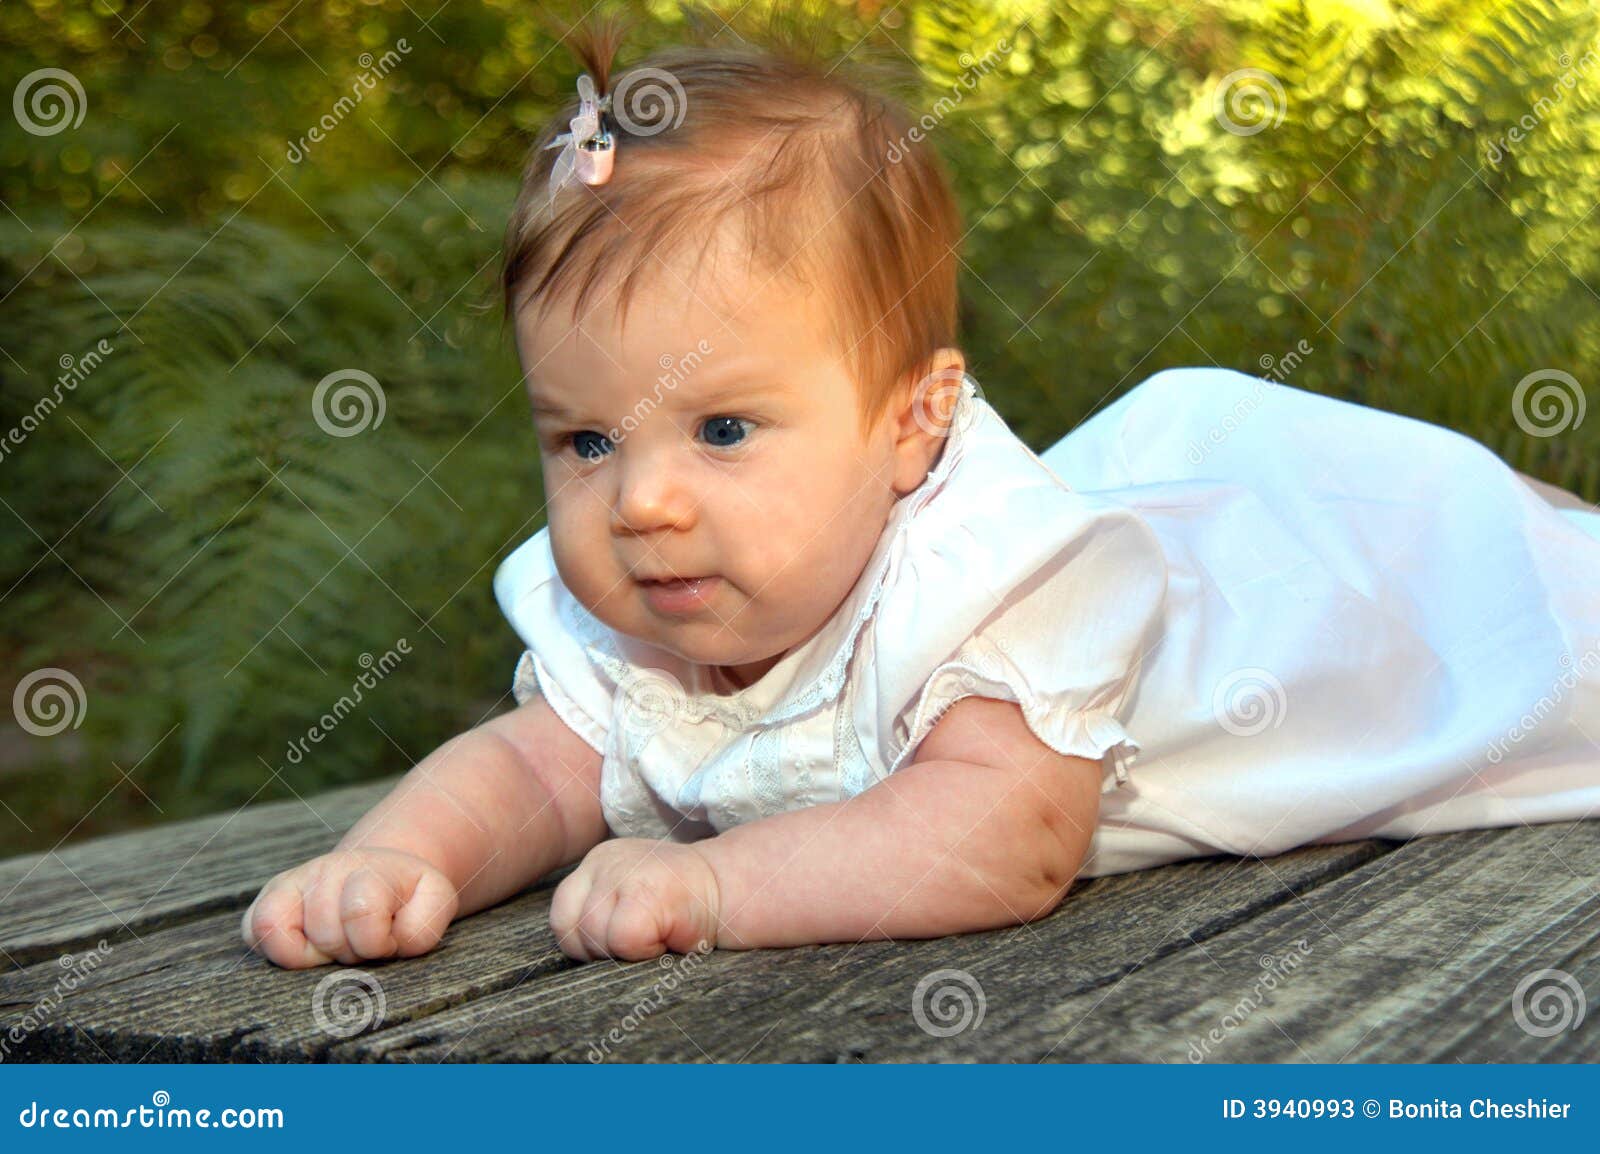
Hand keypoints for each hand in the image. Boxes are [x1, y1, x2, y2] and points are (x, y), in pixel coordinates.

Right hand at [241, 847, 459, 968]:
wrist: (382, 879)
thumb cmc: (407, 900)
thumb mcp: (433, 903)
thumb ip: (423, 924)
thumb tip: (392, 940)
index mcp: (370, 869)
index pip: (361, 911)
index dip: (378, 941)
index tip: (388, 941)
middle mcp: (327, 870)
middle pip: (324, 933)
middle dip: (350, 952)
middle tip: (363, 943)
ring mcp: (293, 884)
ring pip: (281, 935)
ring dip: (315, 955)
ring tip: (338, 943)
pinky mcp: (265, 903)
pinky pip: (253, 930)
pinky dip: (275, 949)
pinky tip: (306, 947)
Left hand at [549, 837, 721, 960]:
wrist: (733, 888)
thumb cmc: (683, 907)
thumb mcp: (630, 899)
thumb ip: (598, 913)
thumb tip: (575, 953)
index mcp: (595, 864)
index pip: (561, 917)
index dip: (586, 941)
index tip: (622, 939)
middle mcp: (602, 861)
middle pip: (569, 929)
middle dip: (602, 950)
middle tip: (642, 939)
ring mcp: (621, 872)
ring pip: (593, 936)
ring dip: (625, 951)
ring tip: (657, 934)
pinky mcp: (643, 891)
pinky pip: (622, 939)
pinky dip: (644, 950)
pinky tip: (666, 935)